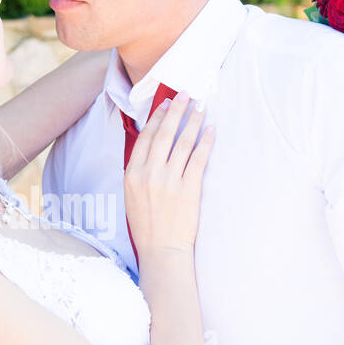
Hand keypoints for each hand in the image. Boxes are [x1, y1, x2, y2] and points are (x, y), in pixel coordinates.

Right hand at [124, 91, 213, 257]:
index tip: (166, 103)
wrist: (161, 249)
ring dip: (193, 122)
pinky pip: (199, 159)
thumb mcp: (132, 194)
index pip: (146, 137)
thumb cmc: (146, 224)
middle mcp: (149, 174)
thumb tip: (152, 144)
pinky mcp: (188, 189)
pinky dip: (206, 142)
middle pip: (164, 134)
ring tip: (202, 108)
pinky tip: (211, 131)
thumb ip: (139, 170)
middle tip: (186, 95)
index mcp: (132, 174)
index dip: (157, 117)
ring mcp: (169, 181)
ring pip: (183, 143)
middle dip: (176, 111)